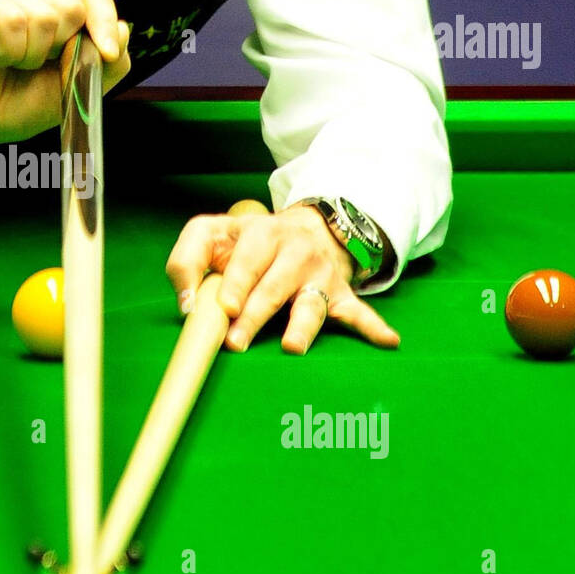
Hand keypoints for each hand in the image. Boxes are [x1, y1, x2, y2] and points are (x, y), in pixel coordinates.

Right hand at [0, 0, 130, 147]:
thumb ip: (107, 66)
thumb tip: (125, 29)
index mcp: (61, 15)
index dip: (105, 22)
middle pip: (72, 8)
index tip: (108, 52)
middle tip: (33, 66)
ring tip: (12, 63)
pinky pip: (15, 21)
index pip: (95, 0)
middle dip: (59, 49)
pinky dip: (11, 50)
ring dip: (31, 55)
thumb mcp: (74, 90)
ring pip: (45, 16)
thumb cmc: (18, 104)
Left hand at [165, 203, 399, 353]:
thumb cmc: (245, 241)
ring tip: (293, 345)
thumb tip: (185, 306)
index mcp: (260, 235)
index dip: (238, 282)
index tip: (228, 307)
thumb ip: (186, 262)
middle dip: (256, 314)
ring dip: (302, 326)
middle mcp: (294, 253)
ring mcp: (319, 275)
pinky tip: (388, 341)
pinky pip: (358, 311)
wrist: (304, 228)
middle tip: (237, 342)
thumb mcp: (210, 235)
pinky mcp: (339, 294)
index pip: (248, 259)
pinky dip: (373, 327)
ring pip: (312, 303)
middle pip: (275, 287)